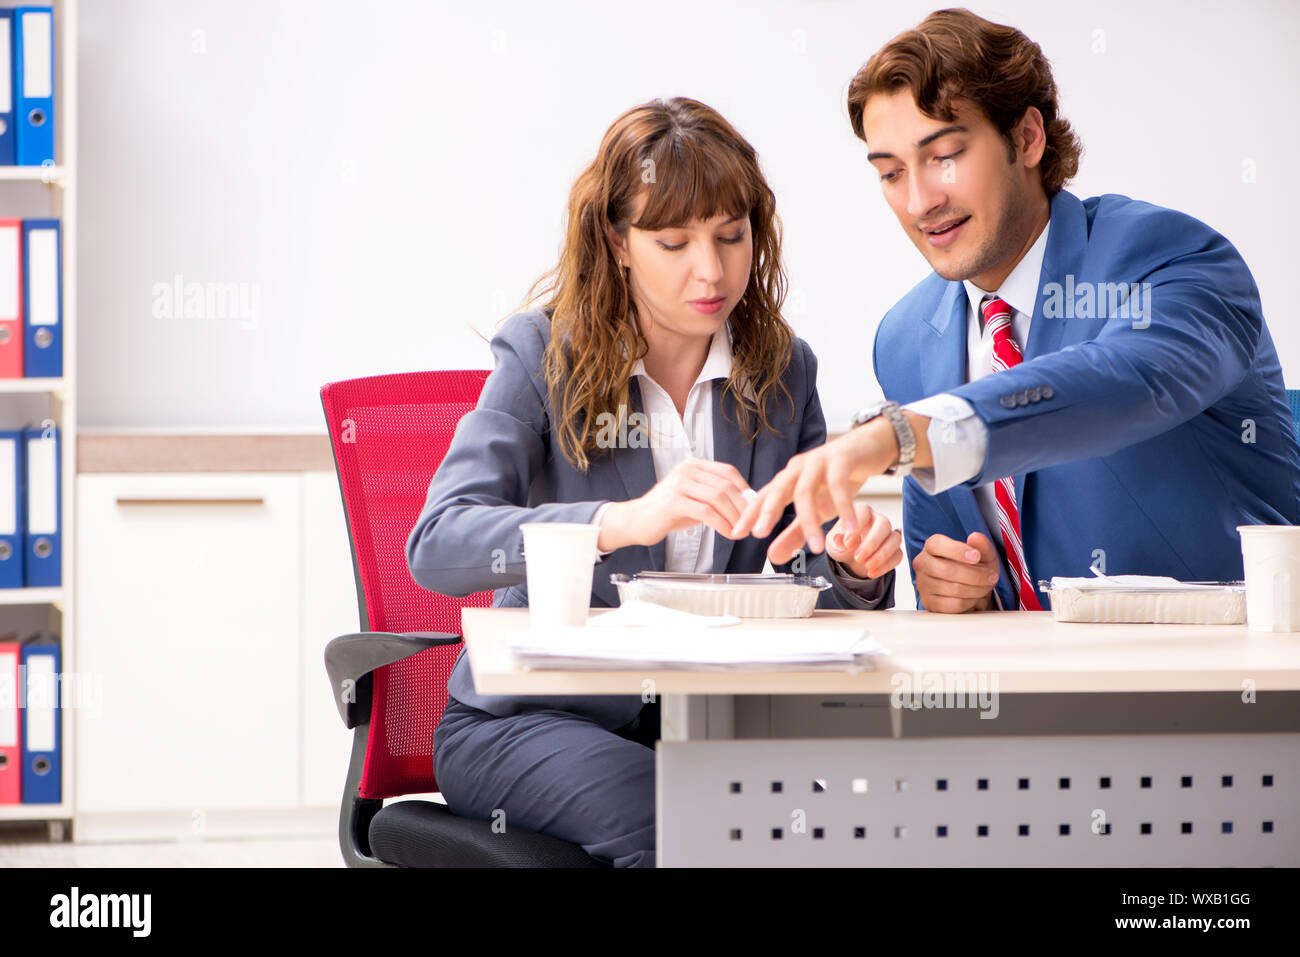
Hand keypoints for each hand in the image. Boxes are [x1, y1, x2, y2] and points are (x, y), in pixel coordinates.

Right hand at [597, 458, 750, 551]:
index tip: (754, 506)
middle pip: (725, 485)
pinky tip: (728, 533)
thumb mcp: (694, 498)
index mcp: (693, 465)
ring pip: (718, 498)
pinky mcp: (674, 502)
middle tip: (752, 523)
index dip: (745, 489)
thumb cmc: (667, 511)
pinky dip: (722, 524)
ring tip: (741, 531)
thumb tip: (746, 503)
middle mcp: (687, 470)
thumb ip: (716, 496)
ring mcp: (679, 484)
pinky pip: (707, 512)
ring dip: (735, 517)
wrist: (636, 520)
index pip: (728, 472)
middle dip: (743, 506)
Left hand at [731, 415, 916, 562]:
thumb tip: (772, 557)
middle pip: (778, 490)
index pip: (764, 497)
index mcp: (788, 479)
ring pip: (807, 491)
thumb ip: (795, 534)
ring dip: (810, 520)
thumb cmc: (839, 479)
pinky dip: (844, 508)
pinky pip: (839, 485)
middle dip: (767, 512)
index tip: (735, 534)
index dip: (749, 515)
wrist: (869, 447)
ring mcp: (818, 462)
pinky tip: (850, 528)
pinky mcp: (842, 459)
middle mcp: (798, 468)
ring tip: (816, 547)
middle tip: (759, 533)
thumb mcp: (817, 510)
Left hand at [824, 503, 902, 579]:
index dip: (857, 527)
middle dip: (872, 543)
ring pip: (895, 539)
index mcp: (862, 512)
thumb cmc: (843, 544)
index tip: (848, 543)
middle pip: (884, 525)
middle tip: (858, 558)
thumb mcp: (834, 543)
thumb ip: (836, 540)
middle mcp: (878, 520)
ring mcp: (889, 534)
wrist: (850, 558)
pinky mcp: (895, 549)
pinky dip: (886, 566)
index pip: (864, 512)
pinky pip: (898, 555)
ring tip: (867, 567)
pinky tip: (873, 573)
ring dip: (882, 555)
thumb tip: (838, 538)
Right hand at [912, 531, 1001, 613]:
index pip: (938, 545)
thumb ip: (982, 545)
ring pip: (953, 589)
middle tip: (991, 577)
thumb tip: (975, 537)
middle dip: (976, 575)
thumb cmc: (973, 567)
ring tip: (985, 587)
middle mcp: (923, 563)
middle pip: (947, 570)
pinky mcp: (929, 602)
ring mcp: (923, 584)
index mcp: (932, 546)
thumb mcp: (983, 554)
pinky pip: (954, 604)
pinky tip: (975, 597)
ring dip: (977, 590)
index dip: (958, 551)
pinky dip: (970, 602)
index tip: (976, 556)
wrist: (969, 587)